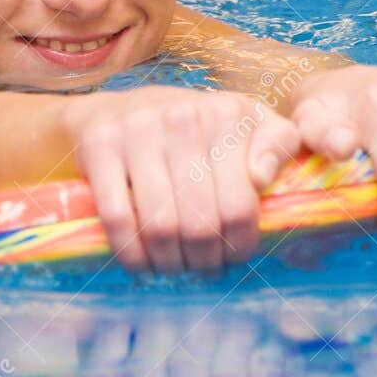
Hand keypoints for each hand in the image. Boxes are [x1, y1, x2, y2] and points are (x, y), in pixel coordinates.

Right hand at [59, 86, 303, 274]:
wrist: (114, 109)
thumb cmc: (191, 127)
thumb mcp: (244, 121)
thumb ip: (276, 143)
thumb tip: (263, 178)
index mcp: (227, 115)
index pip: (240, 206)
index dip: (239, 246)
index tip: (233, 257)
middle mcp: (184, 118)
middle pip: (200, 224)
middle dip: (204, 260)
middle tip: (202, 267)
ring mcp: (138, 131)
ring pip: (161, 226)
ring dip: (169, 262)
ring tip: (174, 267)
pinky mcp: (100, 146)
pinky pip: (118, 217)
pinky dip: (131, 253)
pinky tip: (141, 262)